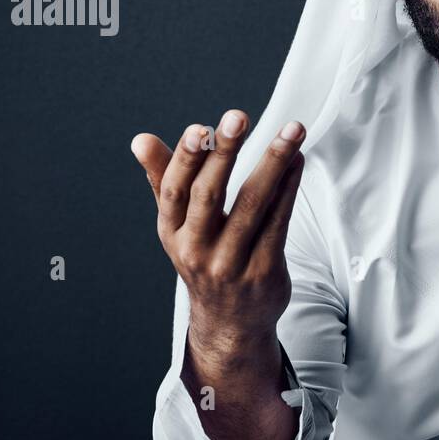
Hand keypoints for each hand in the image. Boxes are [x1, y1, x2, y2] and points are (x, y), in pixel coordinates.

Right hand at [131, 110, 306, 365]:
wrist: (230, 322)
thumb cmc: (205, 257)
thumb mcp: (178, 225)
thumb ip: (163, 179)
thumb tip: (140, 139)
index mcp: (172, 232)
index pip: (174, 191)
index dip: (186, 159)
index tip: (200, 128)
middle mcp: (196, 249)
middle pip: (209, 195)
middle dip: (224, 153)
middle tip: (238, 116)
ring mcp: (231, 263)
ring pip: (253, 205)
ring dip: (273, 162)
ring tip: (291, 130)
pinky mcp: (263, 271)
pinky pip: (278, 222)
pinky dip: (290, 189)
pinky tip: (298, 161)